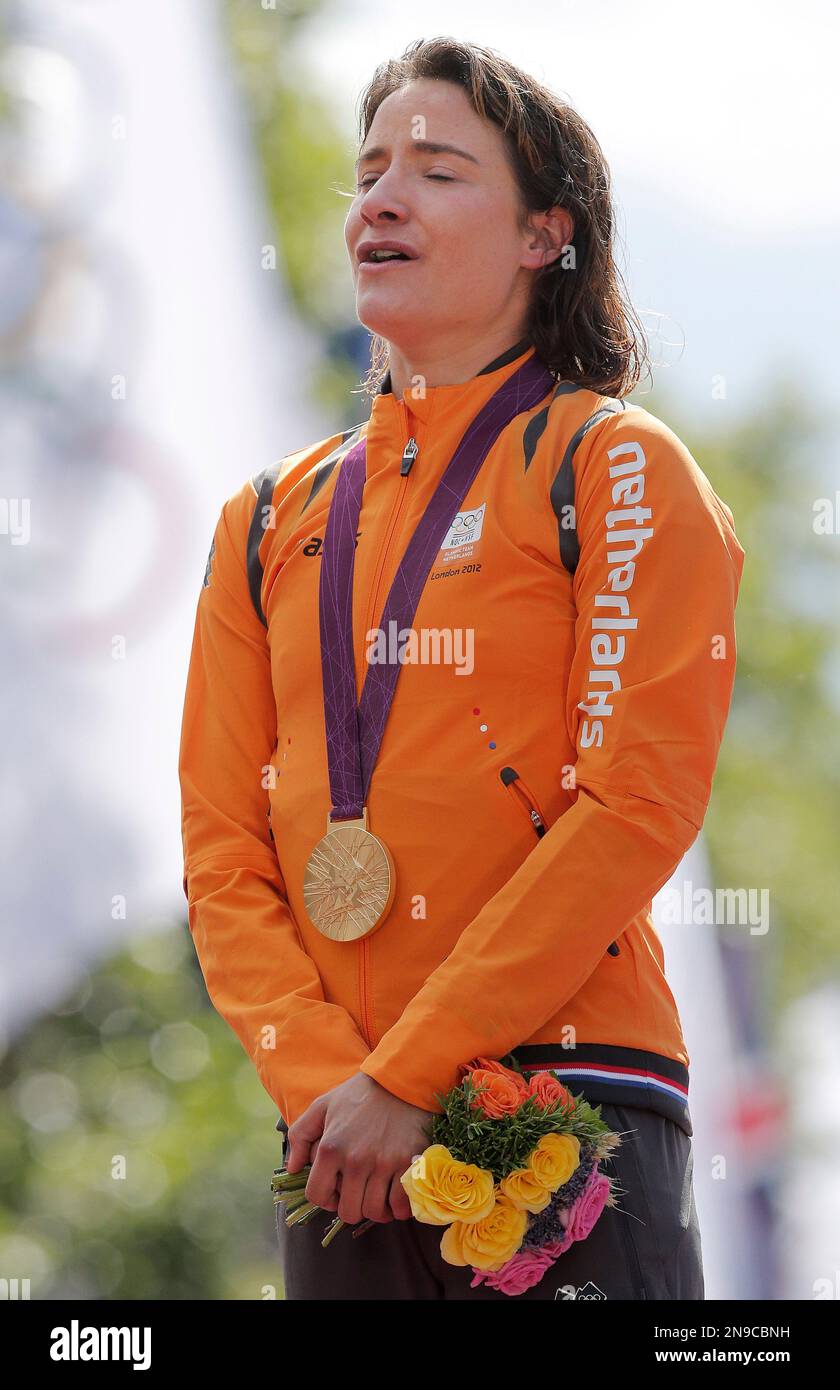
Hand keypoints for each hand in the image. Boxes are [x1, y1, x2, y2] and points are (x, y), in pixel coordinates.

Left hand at [285, 1072, 432, 1224]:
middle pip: (349, 1212)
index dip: (324, 1199)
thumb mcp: (322, 1106)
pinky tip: (395, 1194)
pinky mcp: (408, 1164)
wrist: (400, 1080)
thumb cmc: (359, 1094)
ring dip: (375, 1209)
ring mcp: (384, 1164)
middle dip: (351, 1206)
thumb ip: (300, 1135)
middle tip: (358, 1192)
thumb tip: (292, 1168)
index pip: (317, 1195)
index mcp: (331, 1148)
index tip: (334, 1192)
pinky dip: (398, 1208)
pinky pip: (401, 1206)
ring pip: (375, 1212)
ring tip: (377, 1194)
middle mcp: (356, 1161)